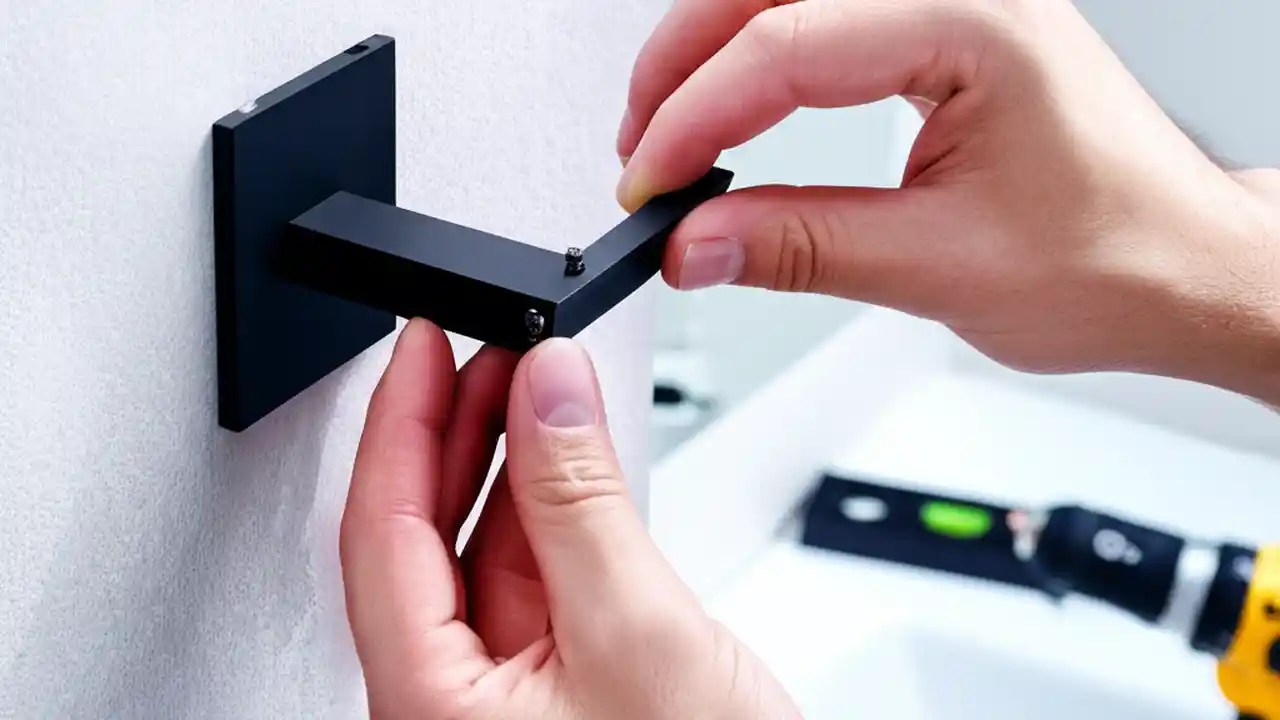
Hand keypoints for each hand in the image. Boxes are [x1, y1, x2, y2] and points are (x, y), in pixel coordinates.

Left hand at [340, 320, 798, 719]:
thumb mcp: (640, 633)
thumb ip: (583, 501)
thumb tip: (549, 388)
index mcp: (430, 709)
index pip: (382, 535)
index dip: (399, 424)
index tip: (419, 345)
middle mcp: (451, 704)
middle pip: (422, 536)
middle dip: (455, 428)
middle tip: (488, 343)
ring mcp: (505, 693)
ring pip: (482, 549)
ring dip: (507, 459)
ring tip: (534, 377)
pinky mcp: (560, 680)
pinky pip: (534, 575)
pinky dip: (553, 507)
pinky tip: (568, 455)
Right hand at [617, 0, 1279, 402]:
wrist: (1185, 270)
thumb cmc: (1117, 258)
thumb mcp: (939, 266)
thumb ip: (799, 246)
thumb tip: (695, 243)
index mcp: (976, 22)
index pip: (787, 45)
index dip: (696, 116)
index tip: (648, 184)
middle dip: (684, 66)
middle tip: (641, 154)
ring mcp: (954, 8)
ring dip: (714, 61)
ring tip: (670, 139)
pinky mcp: (945, 37)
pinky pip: (825, 26)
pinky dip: (763, 71)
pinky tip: (735, 116)